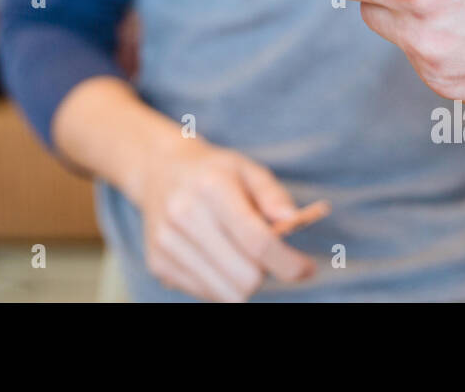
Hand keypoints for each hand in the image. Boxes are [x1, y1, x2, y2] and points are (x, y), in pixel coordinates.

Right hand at [132, 136, 315, 301]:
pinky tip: (215, 256)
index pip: (257, 242)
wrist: (160, 171)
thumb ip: (274, 195)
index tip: (306, 268)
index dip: (289, 263)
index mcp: (211, 187)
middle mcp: (183, 215)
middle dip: (266, 272)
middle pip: (245, 277)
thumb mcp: (247, 169)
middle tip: (265, 252)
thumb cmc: (214, 173)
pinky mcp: (158, 263)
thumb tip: (294, 221)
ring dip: (243, 281)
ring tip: (238, 253)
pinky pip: (207, 295)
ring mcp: (166, 242)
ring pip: (227, 294)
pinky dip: (221, 283)